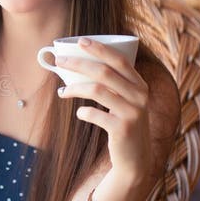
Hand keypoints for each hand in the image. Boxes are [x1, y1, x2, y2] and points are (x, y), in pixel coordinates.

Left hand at [57, 38, 150, 187]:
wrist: (135, 159)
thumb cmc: (123, 124)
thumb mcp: (124, 102)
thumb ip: (112, 85)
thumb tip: (77, 65)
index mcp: (140, 85)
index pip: (120, 60)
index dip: (99, 49)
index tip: (80, 41)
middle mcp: (140, 96)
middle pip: (104, 72)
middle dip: (78, 63)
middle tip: (59, 62)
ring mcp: (132, 113)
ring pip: (97, 90)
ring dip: (74, 88)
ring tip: (62, 92)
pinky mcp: (122, 129)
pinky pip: (94, 114)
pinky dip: (83, 112)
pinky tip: (80, 113)